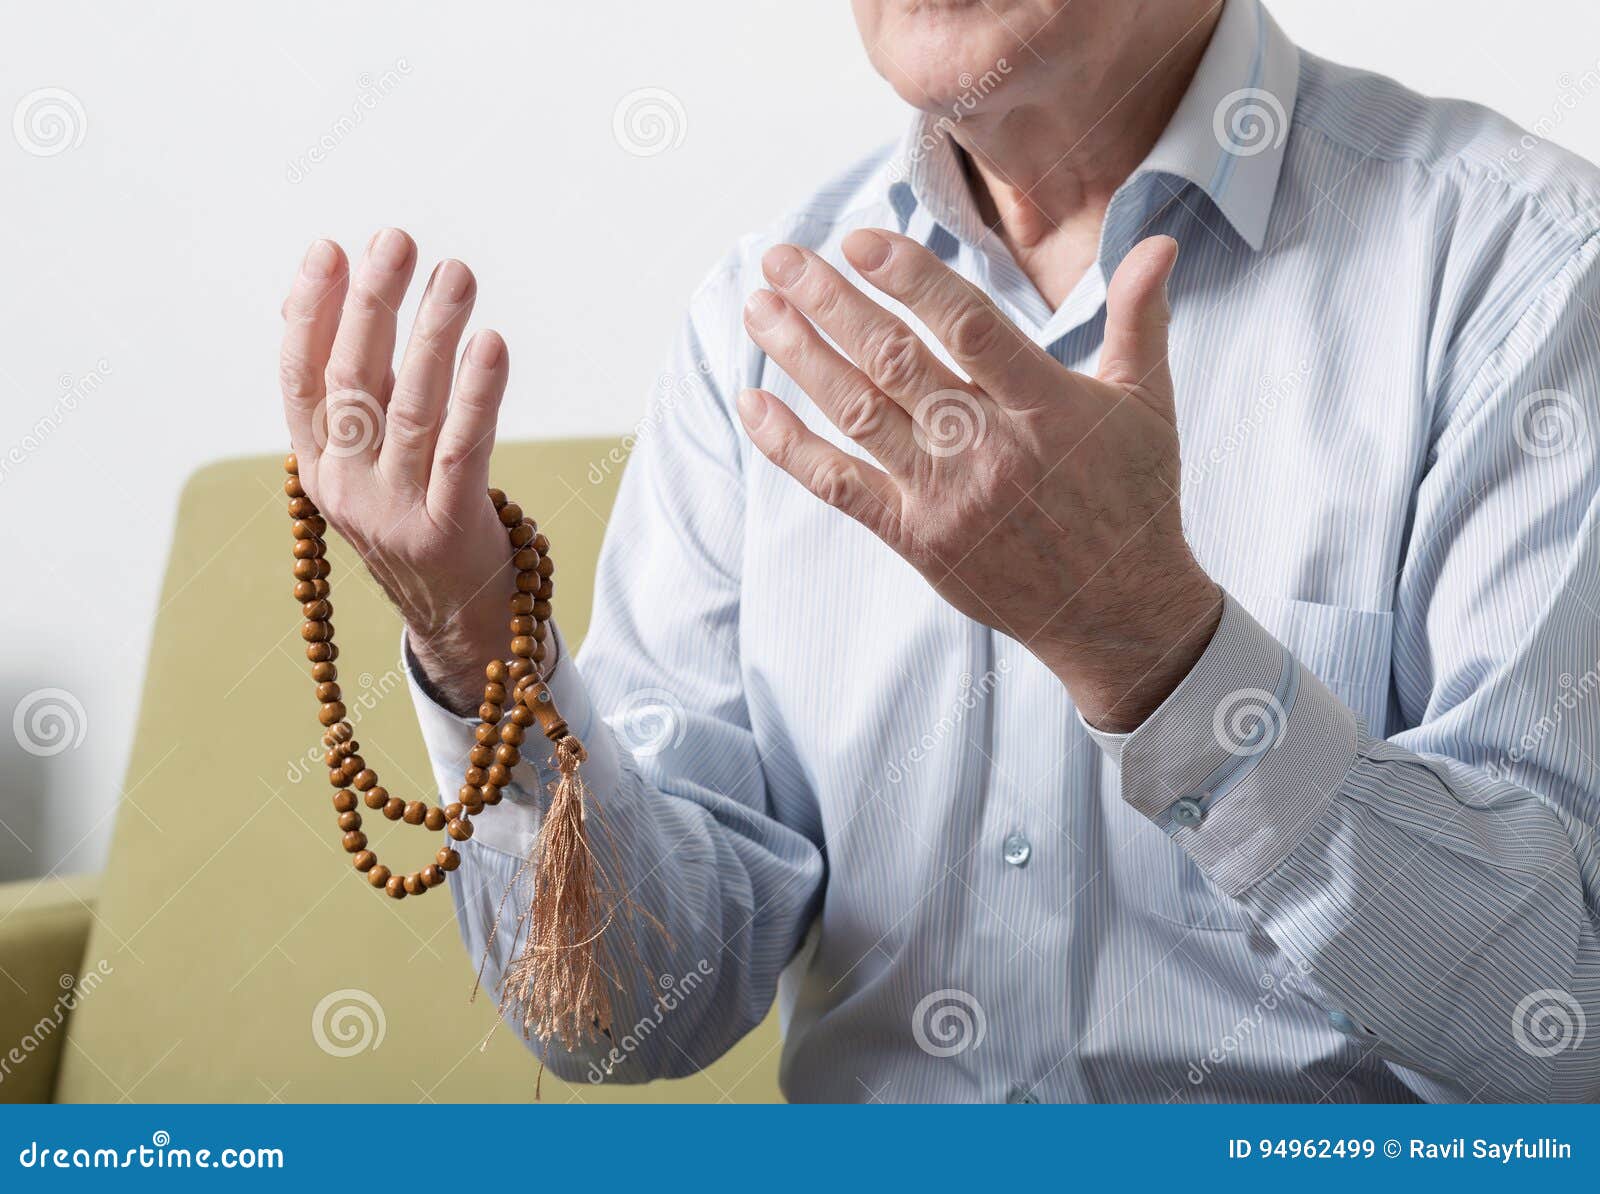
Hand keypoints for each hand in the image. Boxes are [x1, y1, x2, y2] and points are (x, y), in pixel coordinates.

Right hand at [278, 228, 522, 714]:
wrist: (461, 625)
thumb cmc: (422, 522)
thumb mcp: (372, 466)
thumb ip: (357, 397)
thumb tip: (335, 300)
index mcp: (321, 466)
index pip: (300, 378)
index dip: (309, 311)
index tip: (328, 248)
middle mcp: (346, 487)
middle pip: (353, 380)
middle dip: (374, 303)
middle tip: (399, 240)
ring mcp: (394, 511)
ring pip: (410, 406)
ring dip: (432, 332)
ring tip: (456, 273)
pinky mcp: (450, 528)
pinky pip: (462, 448)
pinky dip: (477, 393)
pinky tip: (491, 343)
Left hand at [737, 230, 1220, 731]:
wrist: (1119, 614)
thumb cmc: (1132, 501)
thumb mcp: (1148, 405)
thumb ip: (1139, 318)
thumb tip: (1160, 239)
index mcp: (1046, 407)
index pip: (967, 326)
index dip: (909, 278)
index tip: (858, 240)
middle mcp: (989, 449)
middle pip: (895, 362)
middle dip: (829, 302)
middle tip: (780, 256)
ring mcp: (946, 498)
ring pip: (859, 414)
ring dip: (801, 356)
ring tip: (759, 307)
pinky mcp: (917, 539)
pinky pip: (841, 487)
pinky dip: (791, 445)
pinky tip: (752, 403)